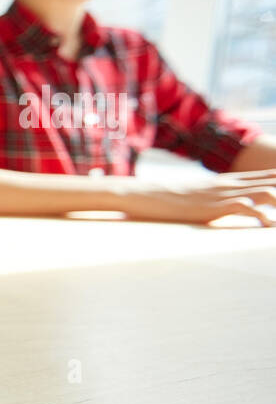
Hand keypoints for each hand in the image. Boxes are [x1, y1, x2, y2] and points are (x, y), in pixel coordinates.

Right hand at [121, 170, 275, 225]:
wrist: (141, 195)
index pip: (269, 176)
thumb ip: (214, 200)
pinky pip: (247, 209)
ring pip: (269, 191)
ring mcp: (223, 194)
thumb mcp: (195, 198)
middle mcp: (231, 184)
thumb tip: (227, 209)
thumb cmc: (165, 200)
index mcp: (229, 181)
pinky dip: (264, 218)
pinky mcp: (214, 206)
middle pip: (274, 181)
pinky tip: (269, 227)